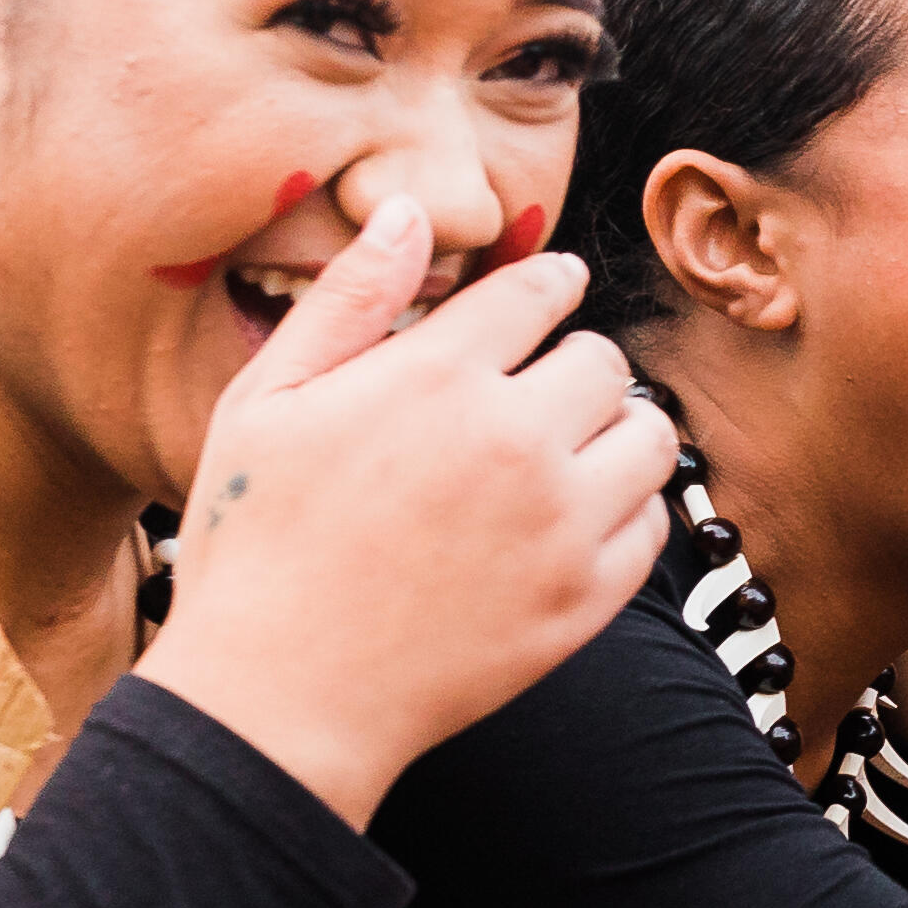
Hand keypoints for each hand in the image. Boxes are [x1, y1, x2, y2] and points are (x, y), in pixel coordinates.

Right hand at [130, 208, 672, 824]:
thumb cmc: (255, 542)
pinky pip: (652, 524)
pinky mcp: (585, 599)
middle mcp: (514, 440)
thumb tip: (409, 211)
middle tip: (535, 388)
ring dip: (614, 431)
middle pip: (603, 360)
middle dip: (572, 363)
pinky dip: (623, 511)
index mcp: (435, 376)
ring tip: (564, 448)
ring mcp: (560, 524)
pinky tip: (570, 517)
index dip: (548, 284)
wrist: (281, 695)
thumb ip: (349, 299)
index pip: (539, 291)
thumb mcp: (268, 401)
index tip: (551, 292)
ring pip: (648, 436)